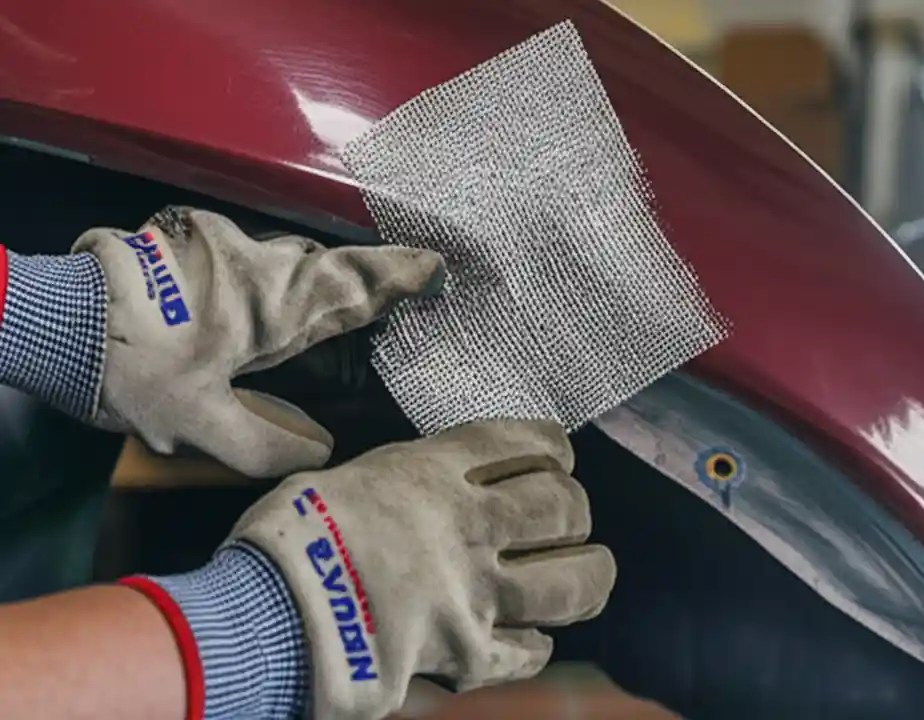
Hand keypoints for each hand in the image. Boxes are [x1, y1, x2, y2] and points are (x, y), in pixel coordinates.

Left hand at [73, 207, 443, 476]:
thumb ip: (263, 441)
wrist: (45, 316)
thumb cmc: (131, 367)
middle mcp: (254, 264)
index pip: (351, 285)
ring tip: (311, 308)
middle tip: (384, 293)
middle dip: (355, 277)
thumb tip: (322, 452)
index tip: (437, 267)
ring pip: (280, 257)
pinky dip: (262, 273)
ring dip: (304, 276)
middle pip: (321, 265)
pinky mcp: (180, 240)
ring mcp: (215, 245)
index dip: (398, 277)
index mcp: (271, 304)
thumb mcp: (197, 423)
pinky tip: (244, 299)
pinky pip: (244, 254)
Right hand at [231, 419, 616, 719]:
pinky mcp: (467, 653)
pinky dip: (537, 643)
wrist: (265, 612)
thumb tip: (426, 484)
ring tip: (590, 572)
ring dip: (590, 575)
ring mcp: (475, 592)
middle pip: (565, 509)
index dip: (555, 449)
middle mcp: (469, 525)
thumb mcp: (350, 476)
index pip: (527, 443)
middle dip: (576, 513)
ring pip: (572, 581)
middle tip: (571, 520)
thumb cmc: (289, 538)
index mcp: (435, 472)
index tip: (559, 458)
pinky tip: (532, 637)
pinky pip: (531, 650)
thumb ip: (404, 479)